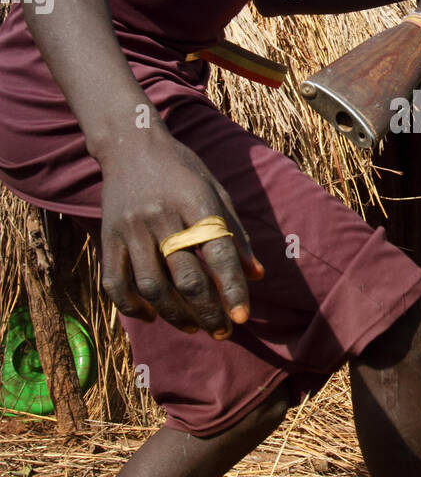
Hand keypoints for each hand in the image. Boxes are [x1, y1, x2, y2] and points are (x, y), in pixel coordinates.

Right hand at [99, 131, 263, 338]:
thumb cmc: (182, 171)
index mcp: (196, 202)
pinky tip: (153, 316)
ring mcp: (131, 229)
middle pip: (186, 277)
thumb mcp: (216, 191)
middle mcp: (162, 217)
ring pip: (152, 287)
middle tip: (223, 331)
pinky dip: (133, 307)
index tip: (242, 317)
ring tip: (195, 327)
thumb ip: (236, 233)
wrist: (131, 145)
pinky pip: (116, 283)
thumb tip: (257, 276)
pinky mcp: (108, 237)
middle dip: (208, 312)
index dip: (232, 288)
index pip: (219, 252)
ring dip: (175, 315)